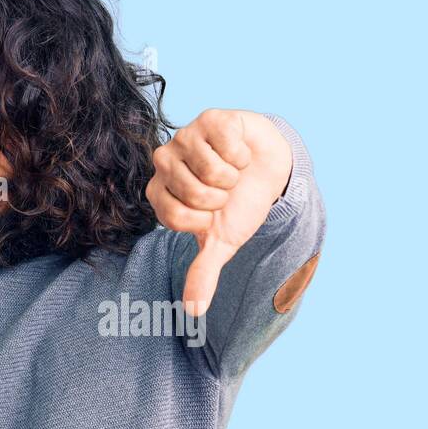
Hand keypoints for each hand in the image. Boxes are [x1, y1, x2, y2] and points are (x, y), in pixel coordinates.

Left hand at [145, 108, 292, 315]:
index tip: (211, 215)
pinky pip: (226, 144)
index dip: (202, 220)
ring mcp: (186, 136)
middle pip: (192, 192)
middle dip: (220, 199)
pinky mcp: (210, 118)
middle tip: (224, 192)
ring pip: (210, 168)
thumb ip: (204, 272)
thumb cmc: (238, 205)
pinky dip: (242, 155)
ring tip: (233, 173)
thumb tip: (194, 310)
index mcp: (159, 191)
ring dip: (232, 177)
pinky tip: (241, 153)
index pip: (173, 215)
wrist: (268, 172)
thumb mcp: (222, 242)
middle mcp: (165, 161)